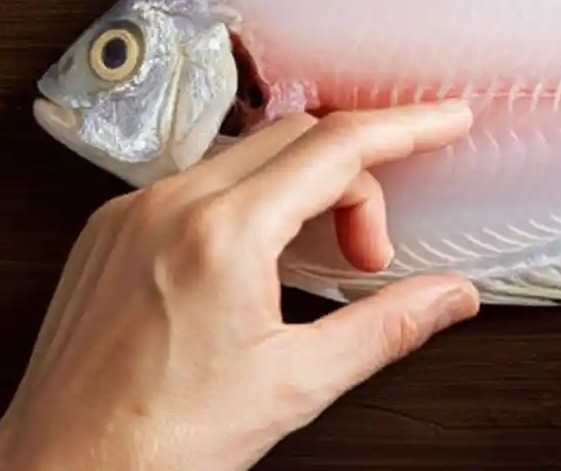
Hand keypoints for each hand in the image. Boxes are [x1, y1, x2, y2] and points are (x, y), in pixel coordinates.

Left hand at [0, 103, 479, 470]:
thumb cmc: (158, 441)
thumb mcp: (295, 385)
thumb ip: (386, 328)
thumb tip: (449, 297)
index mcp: (223, 235)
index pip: (338, 148)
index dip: (407, 128)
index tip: (446, 121)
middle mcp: (170, 205)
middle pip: (299, 139)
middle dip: (358, 180)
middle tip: (372, 254)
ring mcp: (133, 212)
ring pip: (249, 154)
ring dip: (305, 190)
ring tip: (320, 263)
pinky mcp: (111, 229)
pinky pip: (202, 179)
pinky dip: (253, 198)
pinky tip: (263, 257)